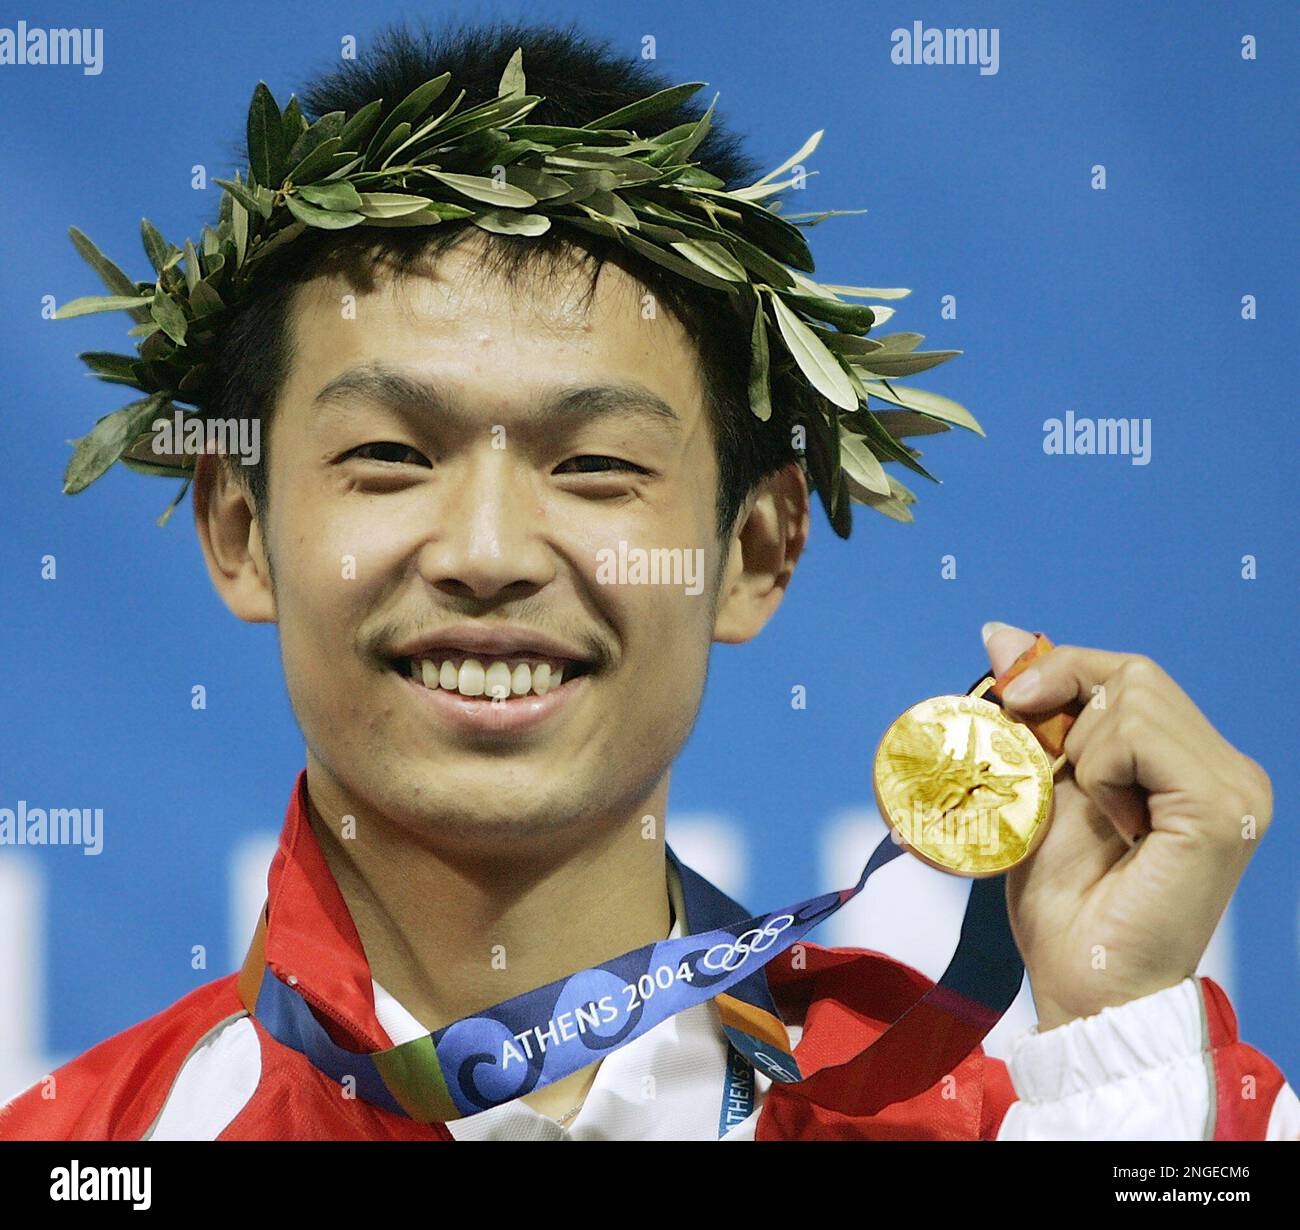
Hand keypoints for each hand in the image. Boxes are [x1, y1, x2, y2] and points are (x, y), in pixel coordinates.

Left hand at [982, 622, 1272, 1030]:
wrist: (1086, 985)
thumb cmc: (1066, 905)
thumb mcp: (1038, 788)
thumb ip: (1032, 713)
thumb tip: (1001, 631)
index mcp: (1191, 768)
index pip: (1133, 677)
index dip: (1064, 671)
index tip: (1009, 696)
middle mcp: (1227, 771)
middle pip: (1135, 675)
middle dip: (1065, 701)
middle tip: (1043, 765)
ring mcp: (1233, 787)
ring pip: (1135, 695)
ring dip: (1083, 749)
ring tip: (1095, 814)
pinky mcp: (1221, 807)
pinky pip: (1138, 736)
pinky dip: (1102, 770)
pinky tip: (1115, 826)